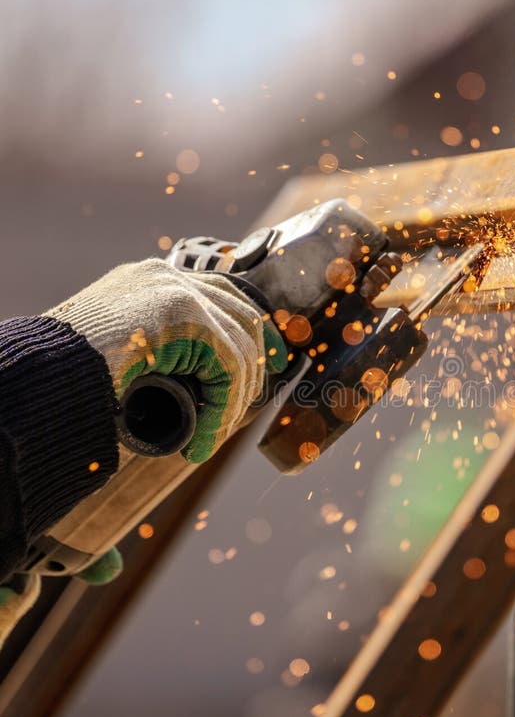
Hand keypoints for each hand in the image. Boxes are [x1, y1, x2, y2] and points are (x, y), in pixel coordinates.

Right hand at [48, 259, 286, 461]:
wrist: (40, 382)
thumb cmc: (73, 381)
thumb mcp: (128, 359)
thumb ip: (164, 357)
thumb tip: (200, 390)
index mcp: (152, 282)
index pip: (224, 294)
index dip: (254, 329)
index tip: (271, 362)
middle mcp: (165, 277)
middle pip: (240, 314)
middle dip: (255, 363)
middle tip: (244, 407)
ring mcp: (173, 289)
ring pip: (237, 346)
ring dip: (233, 399)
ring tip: (212, 436)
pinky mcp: (180, 313)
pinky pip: (227, 365)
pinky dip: (223, 408)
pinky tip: (204, 439)